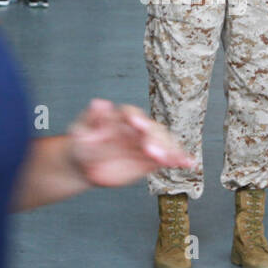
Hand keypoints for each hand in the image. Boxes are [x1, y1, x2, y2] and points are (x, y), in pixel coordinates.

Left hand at [66, 99, 191, 188]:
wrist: (84, 165)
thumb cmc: (82, 144)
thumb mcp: (80, 131)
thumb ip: (91, 119)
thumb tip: (100, 102)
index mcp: (119, 118)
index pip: (131, 114)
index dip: (136, 118)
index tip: (137, 124)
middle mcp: (135, 129)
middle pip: (151, 129)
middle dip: (155, 139)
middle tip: (154, 152)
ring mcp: (144, 144)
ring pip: (163, 143)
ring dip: (170, 150)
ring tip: (176, 160)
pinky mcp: (149, 160)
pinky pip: (166, 158)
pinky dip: (178, 159)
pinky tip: (187, 163)